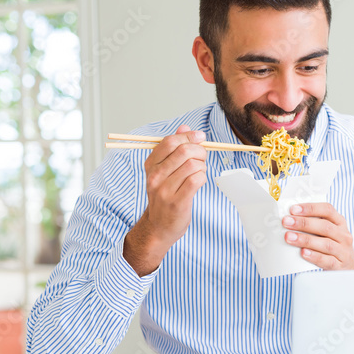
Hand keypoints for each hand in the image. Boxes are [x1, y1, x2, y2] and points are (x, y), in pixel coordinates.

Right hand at [123, 125, 206, 275]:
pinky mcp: (177, 201)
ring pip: (193, 165)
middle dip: (200, 150)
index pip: (170, 141)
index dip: (188, 136)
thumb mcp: (164, 171)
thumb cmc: (165, 196)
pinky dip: (203, 178)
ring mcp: (165, 189)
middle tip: (203, 157)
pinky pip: (196, 180)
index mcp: (151, 165)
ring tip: (199, 172)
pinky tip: (199, 182)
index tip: (200, 137)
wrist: (159, 227)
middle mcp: (155, 176)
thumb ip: (174, 148)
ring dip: (202, 166)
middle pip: (184, 151)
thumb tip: (184, 127)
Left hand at [282, 203, 353, 270]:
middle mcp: (343, 235)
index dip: (310, 208)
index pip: (327, 210)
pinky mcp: (339, 265)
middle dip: (303, 223)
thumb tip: (290, 218)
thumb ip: (314, 224)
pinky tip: (303, 252)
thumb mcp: (328, 231)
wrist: (349, 265)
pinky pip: (327, 260)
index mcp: (339, 222)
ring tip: (289, 237)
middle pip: (325, 227)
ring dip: (306, 240)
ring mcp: (343, 251)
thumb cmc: (332, 244)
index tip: (293, 209)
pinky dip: (314, 256)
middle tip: (286, 222)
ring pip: (326, 244)